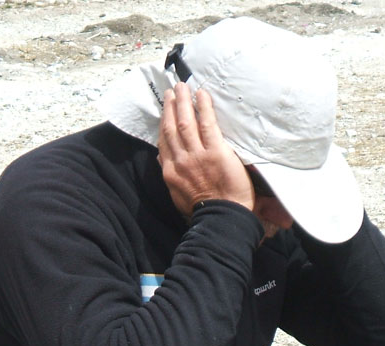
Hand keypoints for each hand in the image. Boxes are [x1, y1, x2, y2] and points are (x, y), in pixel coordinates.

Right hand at [158, 82, 253, 217]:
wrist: (222, 219)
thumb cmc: (205, 211)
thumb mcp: (179, 196)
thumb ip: (171, 176)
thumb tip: (161, 159)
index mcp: (171, 172)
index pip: (164, 142)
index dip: (164, 123)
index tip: (165, 110)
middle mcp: (181, 161)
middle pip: (172, 128)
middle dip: (171, 107)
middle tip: (172, 91)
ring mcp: (197, 155)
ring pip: (186, 123)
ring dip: (183, 102)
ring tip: (182, 87)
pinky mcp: (216, 152)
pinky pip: (207, 124)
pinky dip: (203, 108)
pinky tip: (201, 95)